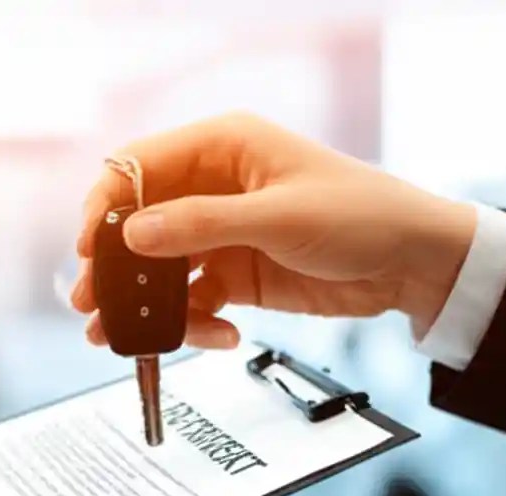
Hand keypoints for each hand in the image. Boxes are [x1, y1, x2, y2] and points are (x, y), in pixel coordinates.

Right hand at [71, 112, 477, 344]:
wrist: (416, 263)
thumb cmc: (361, 216)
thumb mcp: (279, 218)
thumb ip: (202, 226)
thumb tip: (133, 234)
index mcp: (222, 147)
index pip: (139, 167)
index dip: (106, 205)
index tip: (90, 248)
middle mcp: (214, 186)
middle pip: (140, 223)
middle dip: (116, 266)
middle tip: (92, 304)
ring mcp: (223, 233)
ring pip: (161, 268)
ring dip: (145, 303)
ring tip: (126, 338)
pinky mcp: (236, 274)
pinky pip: (194, 299)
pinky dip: (193, 323)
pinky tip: (218, 338)